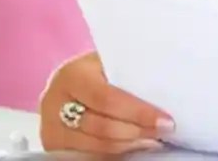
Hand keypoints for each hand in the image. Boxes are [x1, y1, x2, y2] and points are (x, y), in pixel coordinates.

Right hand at [39, 52, 174, 154]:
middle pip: (103, 127)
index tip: (166, 121)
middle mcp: (56, 102)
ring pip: (97, 147)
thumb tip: (165, 97)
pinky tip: (131, 148)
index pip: (107, 99)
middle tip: (163, 132)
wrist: (65, 84)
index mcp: (73, 75)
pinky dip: (113, 154)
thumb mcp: (106, 65)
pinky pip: (88, 156)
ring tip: (151, 141)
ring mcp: (52, 127)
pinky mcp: (53, 145)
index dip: (139, 113)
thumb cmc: (93, 72)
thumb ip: (127, 78)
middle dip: (137, 132)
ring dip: (129, 146)